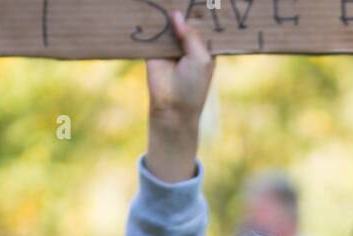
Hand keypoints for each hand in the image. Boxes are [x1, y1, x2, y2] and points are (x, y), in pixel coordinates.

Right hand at [146, 9, 214, 127]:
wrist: (172, 107)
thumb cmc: (193, 86)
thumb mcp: (200, 58)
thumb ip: (191, 35)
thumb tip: (176, 13)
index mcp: (202, 46)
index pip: (201, 23)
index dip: (199, 11)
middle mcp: (185, 43)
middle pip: (183, 19)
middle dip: (181, 8)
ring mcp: (168, 44)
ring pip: (166, 23)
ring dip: (164, 12)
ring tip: (163, 0)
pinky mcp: (152, 48)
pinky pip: (150, 31)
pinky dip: (149, 22)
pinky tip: (150, 8)